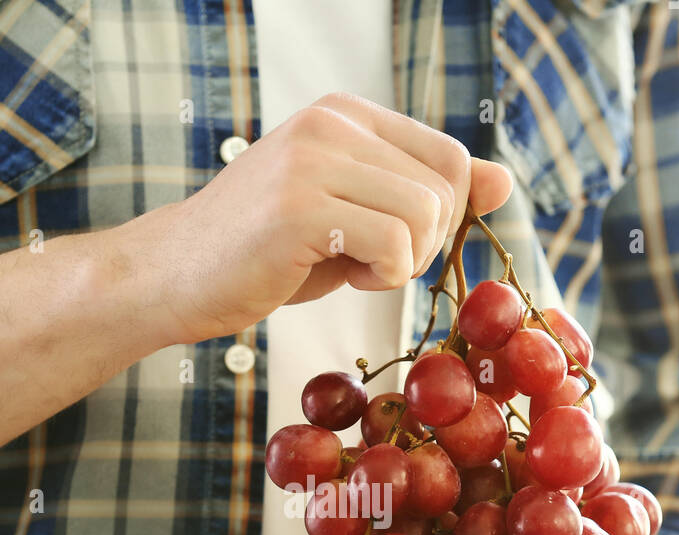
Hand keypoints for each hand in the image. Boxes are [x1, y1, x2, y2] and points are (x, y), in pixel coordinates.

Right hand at [147, 92, 513, 344]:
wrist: (175, 276)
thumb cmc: (265, 251)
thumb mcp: (356, 210)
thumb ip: (424, 191)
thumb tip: (504, 180)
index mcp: (345, 113)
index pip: (451, 156)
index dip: (441, 217)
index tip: (391, 241)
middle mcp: (331, 121)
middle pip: (447, 185)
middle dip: (427, 242)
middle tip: (373, 261)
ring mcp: (313, 160)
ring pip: (425, 215)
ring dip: (403, 263)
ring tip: (352, 267)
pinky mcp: (299, 208)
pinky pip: (394, 245)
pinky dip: (382, 277)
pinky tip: (339, 275)